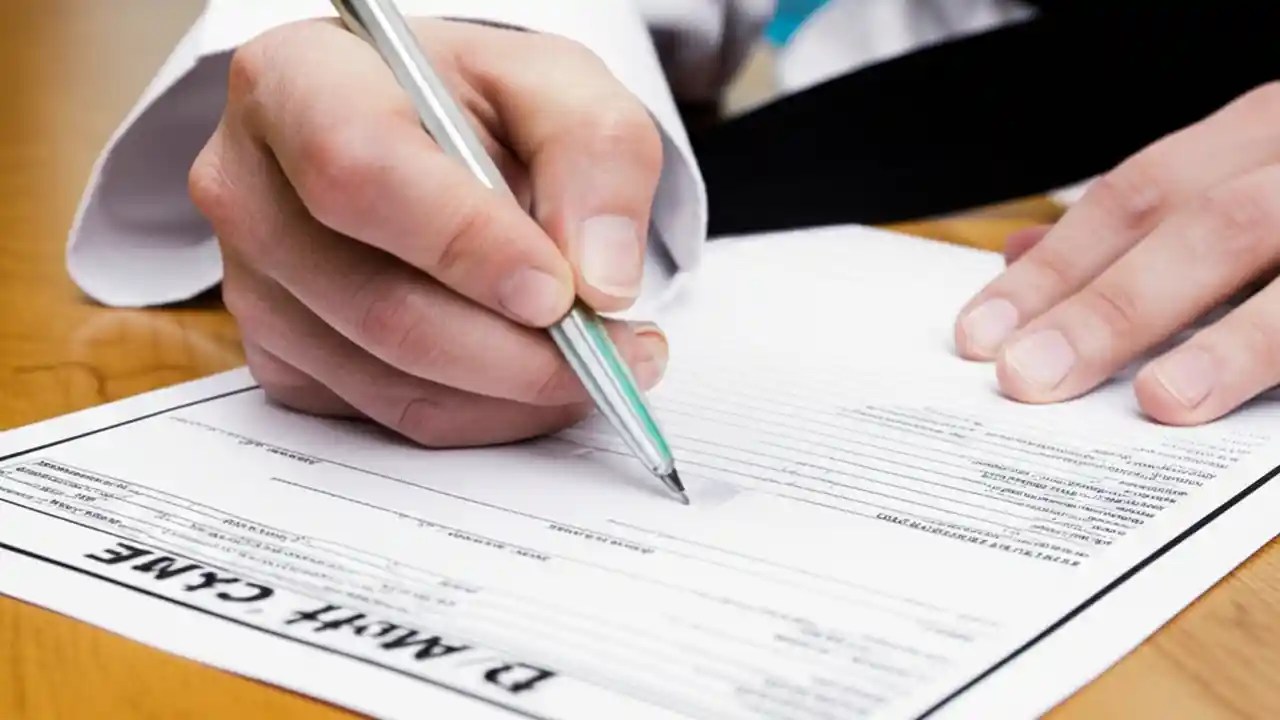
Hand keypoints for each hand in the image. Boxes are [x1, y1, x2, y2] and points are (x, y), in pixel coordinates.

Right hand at [188, 18, 667, 445]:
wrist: (431, 138)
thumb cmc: (476, 103)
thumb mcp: (558, 83)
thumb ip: (597, 154)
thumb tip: (599, 279)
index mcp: (297, 81)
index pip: (358, 170)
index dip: (463, 243)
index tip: (557, 289)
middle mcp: (250, 188)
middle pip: (377, 304)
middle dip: (516, 349)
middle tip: (613, 349)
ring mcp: (256, 285)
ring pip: (390, 378)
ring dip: (513, 392)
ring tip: (596, 357)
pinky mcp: (281, 357)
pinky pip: (388, 416)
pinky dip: (481, 413)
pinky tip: (529, 373)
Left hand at [954, 82, 1279, 424]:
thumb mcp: (1242, 169)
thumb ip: (1148, 217)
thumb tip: (1023, 259)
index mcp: (1263, 132)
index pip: (1140, 195)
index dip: (1059, 265)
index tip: (982, 333)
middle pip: (1211, 227)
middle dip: (1115, 304)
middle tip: (1030, 377)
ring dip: (1239, 341)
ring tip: (1163, 399)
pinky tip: (1266, 423)